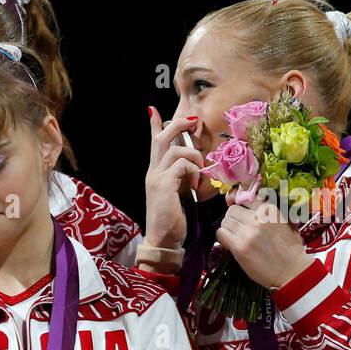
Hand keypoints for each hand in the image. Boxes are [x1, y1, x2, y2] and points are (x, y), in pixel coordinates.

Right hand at [144, 108, 203, 249]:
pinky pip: (182, 164)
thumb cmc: (172, 220)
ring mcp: (157, 177)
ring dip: (194, 157)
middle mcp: (153, 172)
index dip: (155, 125)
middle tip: (192, 120)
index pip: (153, 143)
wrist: (163, 239)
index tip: (153, 110)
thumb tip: (191, 165)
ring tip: (198, 174)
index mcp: (155, 173)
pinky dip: (193, 171)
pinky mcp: (164, 185)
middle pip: (162, 138)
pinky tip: (194, 185)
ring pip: (177, 150)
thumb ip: (180, 178)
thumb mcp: (177, 193)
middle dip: (177, 124)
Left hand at [216, 196, 312, 290]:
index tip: (241, 214)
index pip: (246, 199)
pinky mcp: (239, 246)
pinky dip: (223, 238)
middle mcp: (257, 218)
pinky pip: (221, 234)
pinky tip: (230, 244)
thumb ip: (269, 214)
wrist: (292, 271)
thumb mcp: (286, 223)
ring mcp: (247, 232)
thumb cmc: (291, 249)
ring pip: (225, 221)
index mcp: (270, 210)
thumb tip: (252, 208)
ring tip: (234, 236)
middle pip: (232, 210)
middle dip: (233, 219)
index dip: (242, 207)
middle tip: (237, 228)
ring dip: (227, 228)